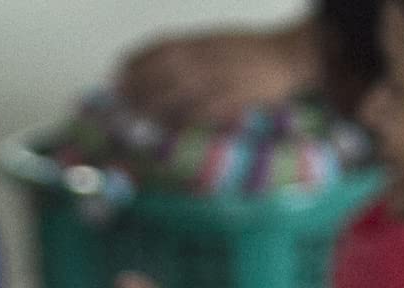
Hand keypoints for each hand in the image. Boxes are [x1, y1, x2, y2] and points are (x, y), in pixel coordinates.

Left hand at [117, 23, 319, 127]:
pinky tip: (168, 131)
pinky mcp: (227, 100)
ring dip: (150, 115)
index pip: (147, 53)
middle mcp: (197, 59)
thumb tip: (149, 70)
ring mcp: (211, 80)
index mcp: (191, 42)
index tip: (118, 81)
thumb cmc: (245, 50)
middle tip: (121, 112)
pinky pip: (195, 116)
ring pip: (169, 101)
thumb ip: (182, 54)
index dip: (127, 69)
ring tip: (137, 126)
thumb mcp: (209, 41)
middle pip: (152, 80)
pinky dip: (178, 124)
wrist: (285, 54)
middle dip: (132, 97)